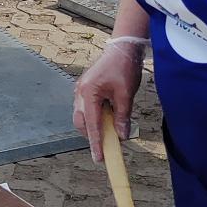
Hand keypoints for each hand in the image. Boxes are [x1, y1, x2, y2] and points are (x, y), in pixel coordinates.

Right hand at [72, 38, 145, 159]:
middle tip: (105, 147)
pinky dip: (93, 116)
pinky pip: (85, 106)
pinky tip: (106, 117)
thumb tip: (121, 135)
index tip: (99, 158)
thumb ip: (122, 116)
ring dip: (92, 125)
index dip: (96, 143)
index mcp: (89, 93)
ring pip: (81, 115)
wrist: (122, 47)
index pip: (92, 125)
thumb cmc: (124, 67)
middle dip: (91, 136)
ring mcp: (81, 88)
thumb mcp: (126, 94)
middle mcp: (80, 92)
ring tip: (108, 131)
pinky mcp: (85, 86)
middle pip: (81, 122)